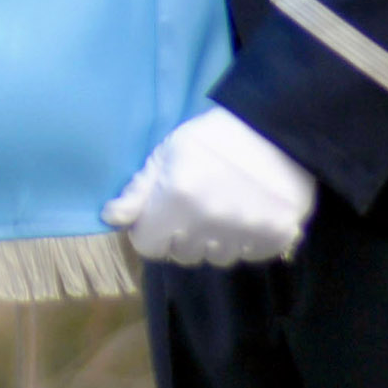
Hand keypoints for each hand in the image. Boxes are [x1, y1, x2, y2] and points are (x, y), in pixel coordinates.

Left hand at [101, 108, 315, 265]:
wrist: (276, 129)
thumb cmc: (213, 137)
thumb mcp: (167, 153)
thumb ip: (139, 189)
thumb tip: (110, 217)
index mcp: (176, 199)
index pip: (148, 246)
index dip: (151, 230)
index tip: (161, 215)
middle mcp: (208, 223)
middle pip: (182, 254)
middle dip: (182, 236)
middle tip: (195, 207)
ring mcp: (244, 233)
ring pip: (216, 258)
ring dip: (214, 241)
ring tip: (224, 209)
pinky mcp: (276, 238)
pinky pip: (248, 254)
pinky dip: (245, 240)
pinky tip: (247, 214)